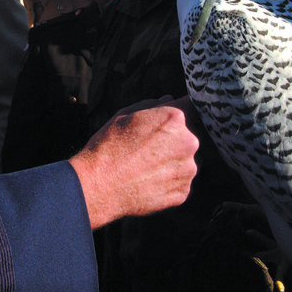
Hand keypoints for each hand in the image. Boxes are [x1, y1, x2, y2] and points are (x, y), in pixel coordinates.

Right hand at [69, 98, 198, 228]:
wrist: (100, 185)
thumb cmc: (109, 146)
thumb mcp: (125, 115)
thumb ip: (151, 105)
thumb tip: (169, 99)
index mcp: (175, 118)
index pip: (191, 108)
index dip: (179, 114)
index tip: (170, 121)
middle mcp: (189, 142)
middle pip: (190, 137)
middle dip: (175, 140)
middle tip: (151, 149)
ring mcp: (188, 169)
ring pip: (188, 161)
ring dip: (175, 162)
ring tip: (149, 168)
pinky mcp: (184, 192)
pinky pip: (182, 183)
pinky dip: (170, 182)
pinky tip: (149, 182)